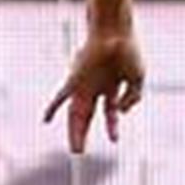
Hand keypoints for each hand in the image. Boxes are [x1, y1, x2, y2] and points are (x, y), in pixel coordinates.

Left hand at [45, 27, 145, 153]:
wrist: (115, 32)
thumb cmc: (127, 50)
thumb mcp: (138, 78)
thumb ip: (134, 98)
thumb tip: (120, 114)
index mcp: (112, 87)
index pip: (109, 112)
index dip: (111, 126)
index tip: (114, 140)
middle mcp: (95, 88)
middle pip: (86, 117)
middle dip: (83, 135)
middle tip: (79, 152)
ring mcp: (84, 85)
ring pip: (76, 114)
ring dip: (75, 132)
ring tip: (76, 150)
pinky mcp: (75, 80)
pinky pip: (61, 97)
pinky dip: (52, 108)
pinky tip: (45, 120)